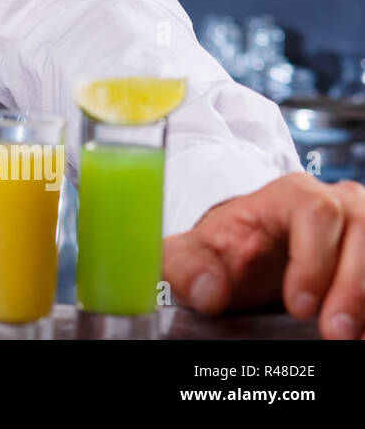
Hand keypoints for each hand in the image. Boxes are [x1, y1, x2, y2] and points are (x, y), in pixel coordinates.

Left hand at [163, 172, 364, 338]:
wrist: (252, 257)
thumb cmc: (229, 252)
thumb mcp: (196, 254)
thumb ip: (187, 267)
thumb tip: (207, 292)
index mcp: (290, 195)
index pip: (314, 212)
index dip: (313, 260)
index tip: (298, 306)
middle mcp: (338, 201)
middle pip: (361, 230)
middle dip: (352, 288)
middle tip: (334, 334)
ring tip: (353, 339)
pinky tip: (364, 333)